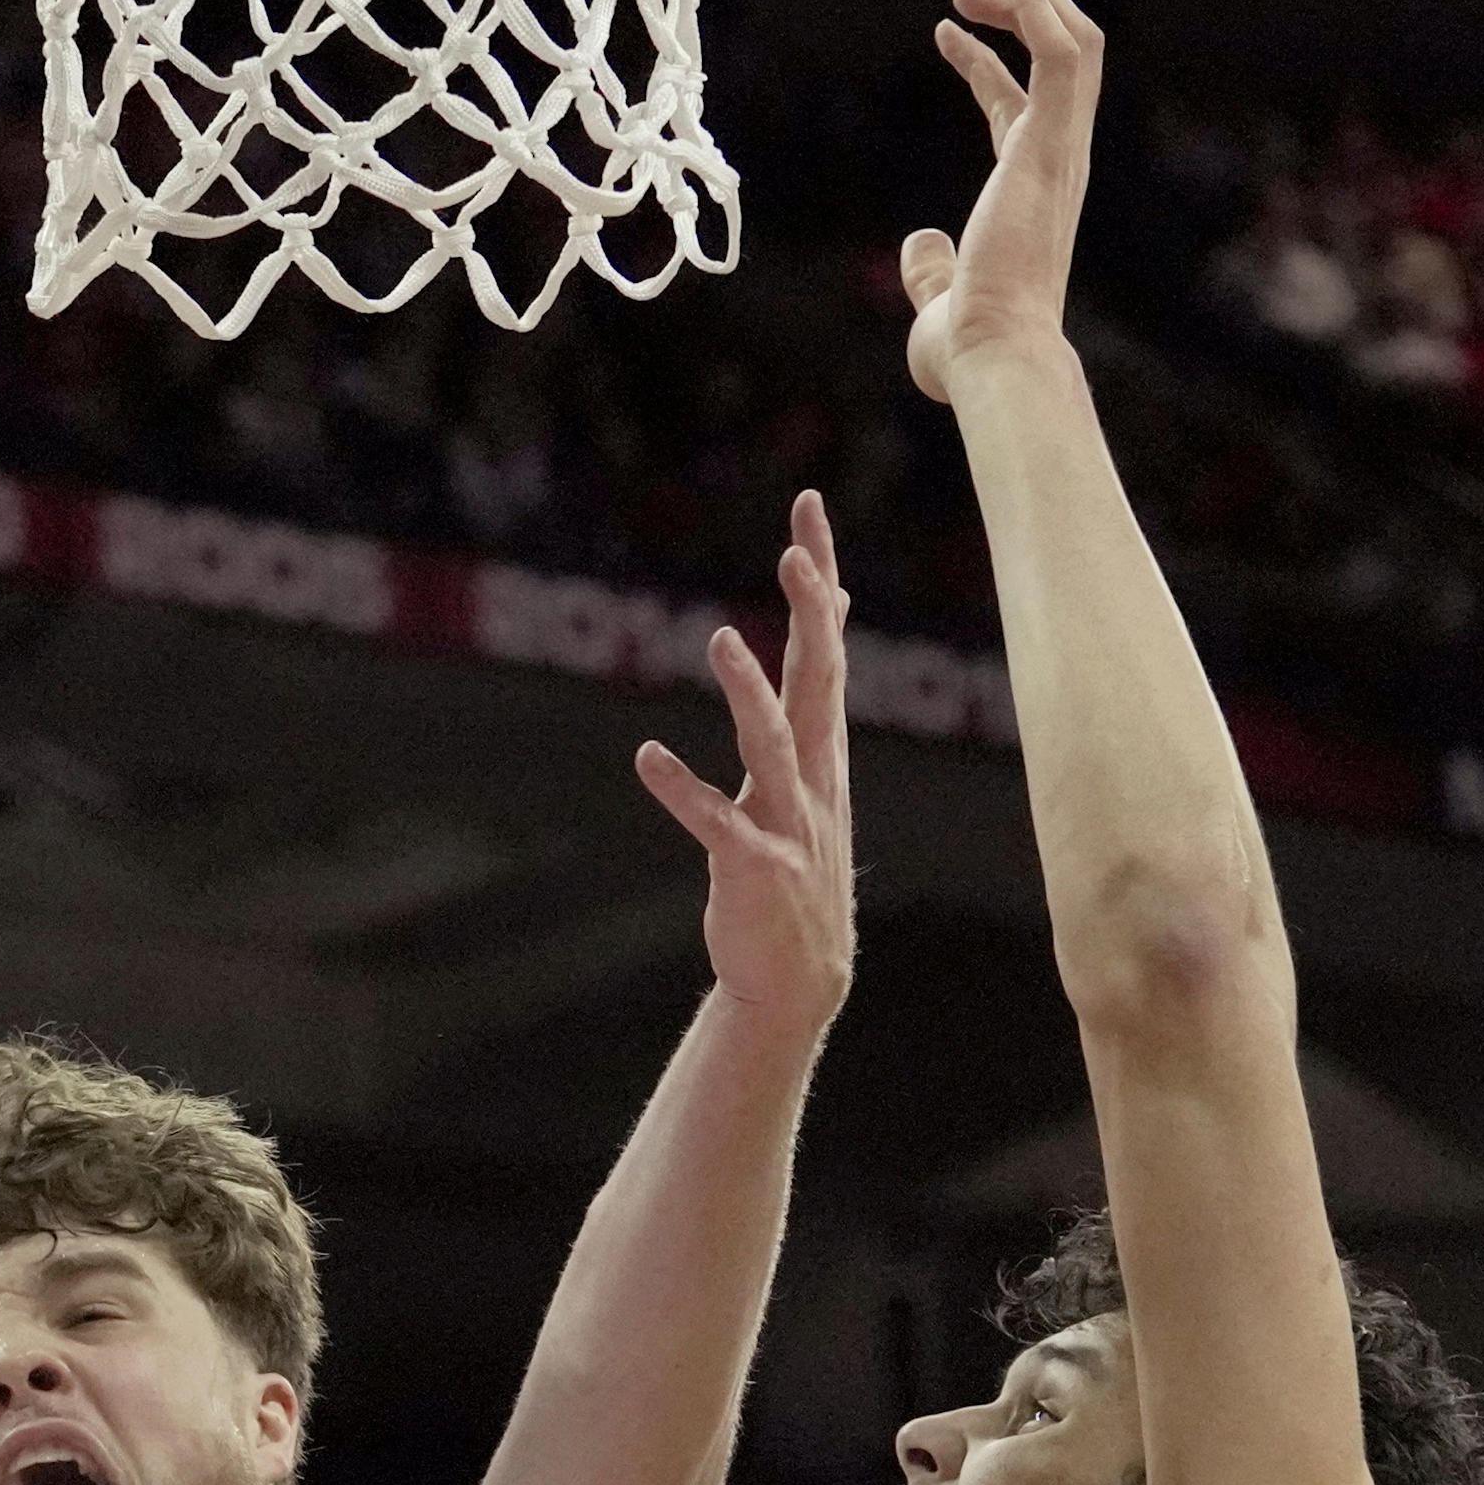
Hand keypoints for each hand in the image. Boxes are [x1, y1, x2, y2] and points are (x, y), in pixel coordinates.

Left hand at [635, 490, 853, 1036]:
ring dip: (749, 694)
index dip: (821, 578)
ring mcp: (788, 824)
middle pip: (818, 681)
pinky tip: (647, 758)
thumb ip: (817, 694)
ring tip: (720, 639)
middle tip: (796, 551)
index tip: (807, 508)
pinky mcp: (752, 868)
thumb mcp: (815, 770)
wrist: (800, 976)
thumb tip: (836, 613)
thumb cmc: (797, 864)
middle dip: (812, 615)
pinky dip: (682, 790)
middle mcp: (814, 778)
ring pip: (773, 746)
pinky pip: (715, 824)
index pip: (828, 647)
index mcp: (823, 750)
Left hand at [898, 0, 1103, 408]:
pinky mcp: (1051, 147)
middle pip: (1061, 60)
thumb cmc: (970, 349)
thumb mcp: (935, 306)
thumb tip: (919, 245)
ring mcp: (1061, 154)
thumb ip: (929, 272)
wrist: (993, 360)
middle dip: (1023, 6)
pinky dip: (1037, 7)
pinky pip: (1060, 52)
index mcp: (1034, 193)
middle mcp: (1058, 165)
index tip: (947, 25)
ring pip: (1074, 42)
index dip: (987, 59)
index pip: (1022, 105)